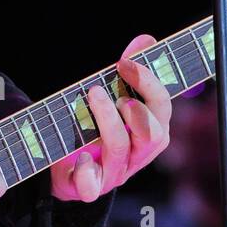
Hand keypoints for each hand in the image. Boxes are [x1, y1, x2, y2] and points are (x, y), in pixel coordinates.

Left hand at [49, 34, 170, 201]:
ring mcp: (114, 173)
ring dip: (106, 120)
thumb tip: (146, 39)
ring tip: (91, 95)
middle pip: (153, 134)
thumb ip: (129, 71)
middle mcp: (137, 154)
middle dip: (134, 106)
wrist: (64, 167)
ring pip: (120, 150)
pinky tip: (78, 155)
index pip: (162, 109)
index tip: (124, 62)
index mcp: (149, 132)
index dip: (149, 84)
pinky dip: (85, 170)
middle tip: (108, 86)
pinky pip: (91, 186)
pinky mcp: (88, 187)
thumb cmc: (95, 127)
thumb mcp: (112, 97)